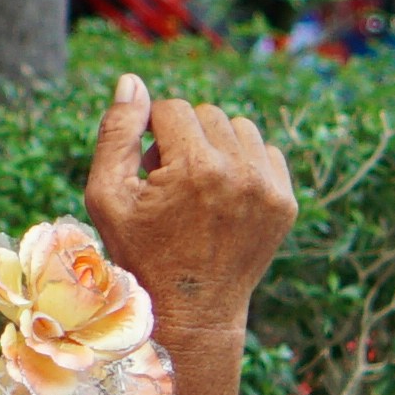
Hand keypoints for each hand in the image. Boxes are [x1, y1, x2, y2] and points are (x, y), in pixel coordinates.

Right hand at [83, 74, 291, 340]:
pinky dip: (243, 165)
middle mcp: (240, 173)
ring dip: (215, 147)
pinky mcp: (287, 203)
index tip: (147, 170)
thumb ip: (116, 133)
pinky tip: (223, 198)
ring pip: (238, 128)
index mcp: (195, 168)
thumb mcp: (107, 195)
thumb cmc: (138, 253)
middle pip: (206, 114)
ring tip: (197, 189)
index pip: (172, 109)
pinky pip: (265, 152)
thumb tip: (132, 81)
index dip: (151, 134)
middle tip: (170, 185)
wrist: (190, 313)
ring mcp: (270, 189)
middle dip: (183, 139)